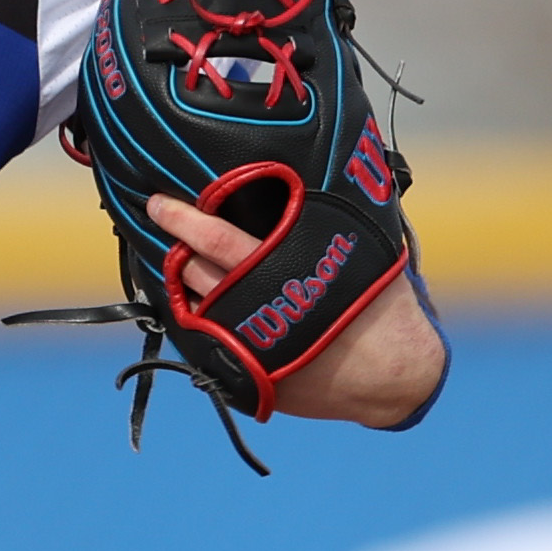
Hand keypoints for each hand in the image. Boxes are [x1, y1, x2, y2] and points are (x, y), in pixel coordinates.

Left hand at [144, 197, 446, 428]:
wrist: (394, 375)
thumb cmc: (383, 306)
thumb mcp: (362, 250)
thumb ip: (331, 220)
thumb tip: (316, 176)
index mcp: (289, 267)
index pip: (220, 239)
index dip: (186, 220)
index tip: (163, 203)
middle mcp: (262, 304)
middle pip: (197, 268)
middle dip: (173, 241)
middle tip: (157, 213)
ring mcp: (251, 342)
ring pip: (196, 303)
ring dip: (179, 279)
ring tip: (170, 253)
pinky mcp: (250, 372)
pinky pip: (206, 341)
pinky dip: (194, 318)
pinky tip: (187, 300)